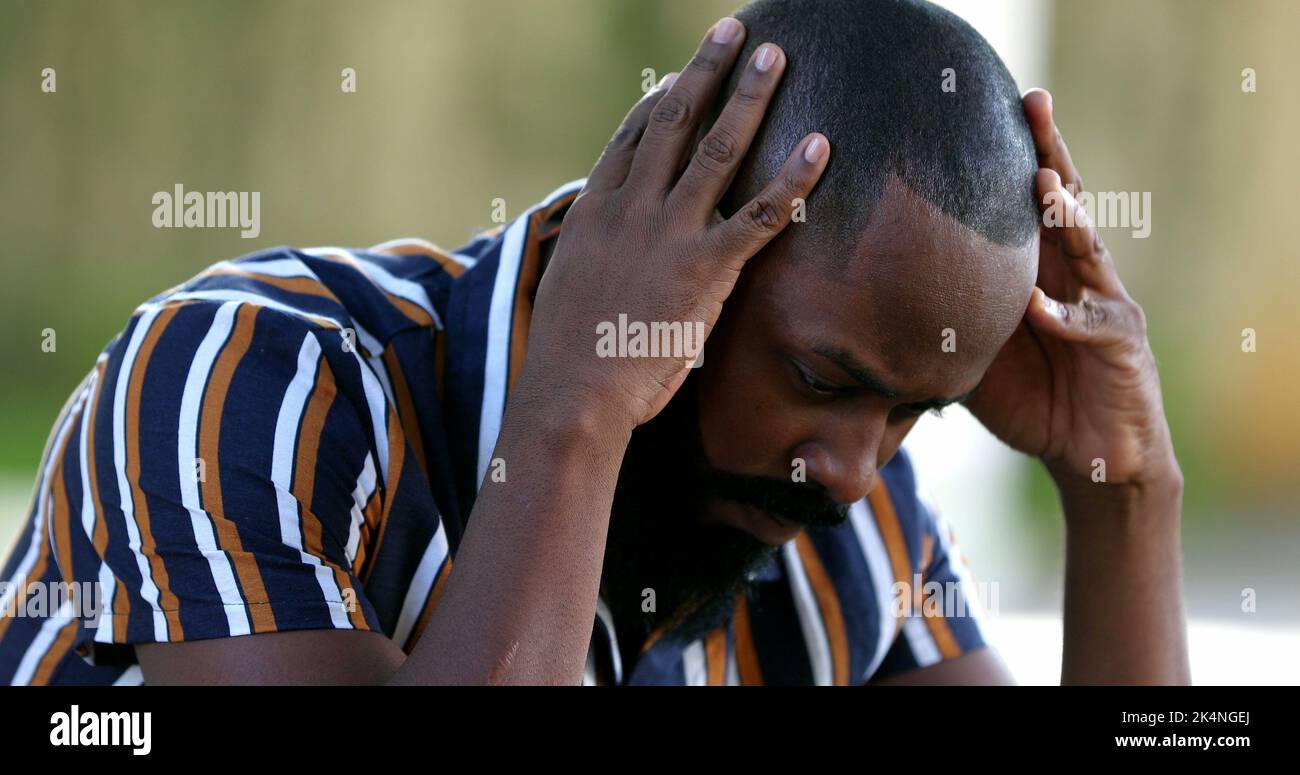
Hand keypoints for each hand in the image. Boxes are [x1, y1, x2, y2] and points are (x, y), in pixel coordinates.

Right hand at [519, 18, 828, 430]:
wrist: (572, 394)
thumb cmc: (570, 353)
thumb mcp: (570, 285)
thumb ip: (595, 252)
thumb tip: (604, 247)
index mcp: (596, 211)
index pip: (632, 139)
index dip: (659, 102)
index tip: (679, 75)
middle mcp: (632, 208)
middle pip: (674, 122)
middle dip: (707, 72)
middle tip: (734, 33)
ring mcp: (669, 234)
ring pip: (717, 150)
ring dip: (750, 98)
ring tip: (777, 57)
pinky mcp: (706, 269)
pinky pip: (761, 214)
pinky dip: (794, 177)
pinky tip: (821, 144)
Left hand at [965, 90, 1178, 489]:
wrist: (1092, 455)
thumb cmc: (1033, 399)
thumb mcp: (972, 359)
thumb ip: (934, 328)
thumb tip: (858, 317)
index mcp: (1039, 270)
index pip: (1023, 204)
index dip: (1009, 157)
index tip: (983, 109)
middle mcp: (1074, 275)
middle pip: (1062, 203)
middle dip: (1048, 152)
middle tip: (1033, 102)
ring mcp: (1104, 304)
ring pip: (1087, 250)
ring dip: (1064, 217)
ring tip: (1043, 184)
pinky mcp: (1121, 346)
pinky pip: (1091, 327)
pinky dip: (1065, 319)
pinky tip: (1040, 308)